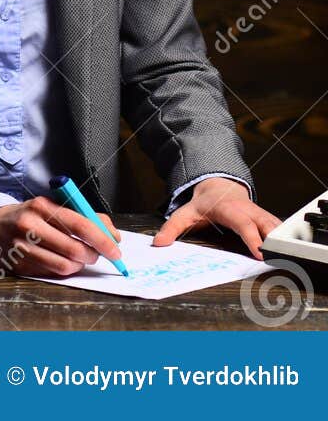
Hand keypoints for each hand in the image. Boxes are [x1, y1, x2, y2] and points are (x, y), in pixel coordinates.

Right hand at [0, 196, 123, 277]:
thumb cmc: (30, 216)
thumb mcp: (53, 206)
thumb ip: (85, 217)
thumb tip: (113, 236)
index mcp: (41, 206)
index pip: (80, 225)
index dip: (103, 240)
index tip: (116, 251)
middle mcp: (29, 226)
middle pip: (74, 250)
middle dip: (92, 256)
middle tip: (95, 255)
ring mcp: (22, 247)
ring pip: (65, 266)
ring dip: (79, 265)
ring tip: (77, 258)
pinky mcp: (19, 265)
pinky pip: (52, 274)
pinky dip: (63, 270)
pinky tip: (60, 260)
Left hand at [153, 176, 279, 258]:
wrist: (218, 187)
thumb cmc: (203, 204)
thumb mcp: (184, 214)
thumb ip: (171, 228)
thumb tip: (159, 243)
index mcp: (230, 210)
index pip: (243, 224)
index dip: (252, 238)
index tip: (259, 253)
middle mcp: (248, 211)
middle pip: (266, 225)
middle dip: (274, 240)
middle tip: (279, 258)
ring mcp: (260, 214)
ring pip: (276, 226)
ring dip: (282, 241)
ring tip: (287, 258)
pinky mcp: (267, 219)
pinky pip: (279, 228)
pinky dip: (285, 239)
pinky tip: (288, 252)